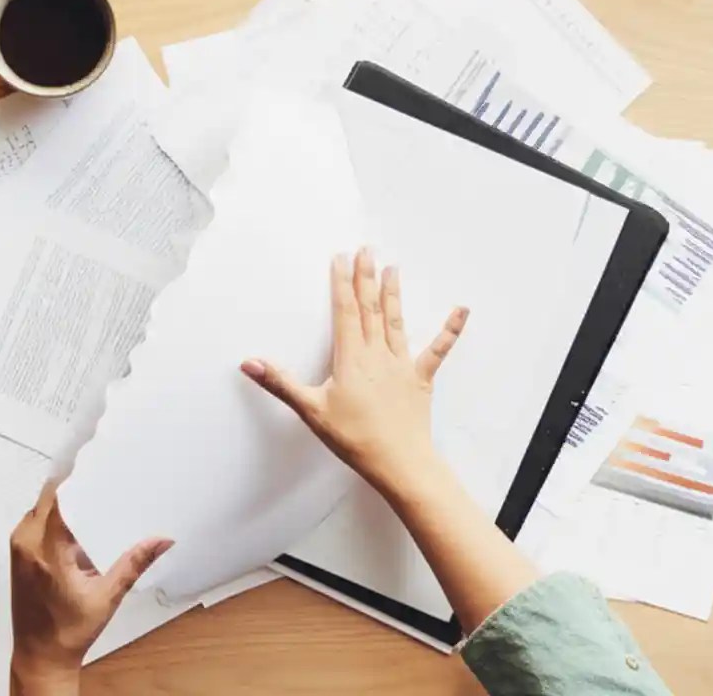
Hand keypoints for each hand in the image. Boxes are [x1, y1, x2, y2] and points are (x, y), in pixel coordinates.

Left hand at [10, 482, 172, 695]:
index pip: (58, 500)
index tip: (94, 463)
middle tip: (101, 475)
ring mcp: (19, 548)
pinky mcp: (19, 552)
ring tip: (94, 494)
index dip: (76, 478)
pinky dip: (56, 515)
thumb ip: (134, 564)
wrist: (40, 655)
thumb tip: (161, 541)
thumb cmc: (66, 632)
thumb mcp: (107, 597)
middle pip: (49, 497)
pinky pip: (37, 519)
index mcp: (46, 554)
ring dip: (65, 500)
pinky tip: (79, 520)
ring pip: (42, 506)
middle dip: (74, 485)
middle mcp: (26, 545)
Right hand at [240, 248, 468, 495]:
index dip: (341, 283)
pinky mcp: (420, 379)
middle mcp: (378, 355)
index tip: (340, 258)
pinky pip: (438, 350)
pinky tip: (462, 310)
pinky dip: (450, 329)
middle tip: (366, 250)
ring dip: (393, 294)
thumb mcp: (311, 410)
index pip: (345, 311)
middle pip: (370, 308)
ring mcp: (402, 365)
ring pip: (396, 321)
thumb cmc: (355, 438)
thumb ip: (281, 383)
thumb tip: (250, 362)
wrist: (399, 462)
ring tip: (393, 267)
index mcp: (351, 358)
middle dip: (366, 278)